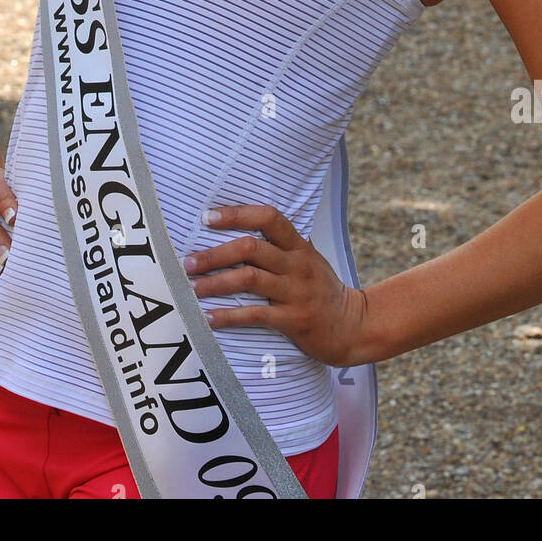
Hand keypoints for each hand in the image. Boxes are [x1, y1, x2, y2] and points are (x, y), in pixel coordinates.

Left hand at [182, 204, 369, 367]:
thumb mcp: (308, 261)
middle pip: (251, 248)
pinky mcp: (294, 320)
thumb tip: (237, 234)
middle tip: (187, 262)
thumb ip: (280, 248)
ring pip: (249, 279)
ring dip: (215, 283)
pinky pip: (256, 315)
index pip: (268, 217)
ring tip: (191, 288)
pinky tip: (209, 318)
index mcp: (299, 247)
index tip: (207, 217)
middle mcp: (297, 265)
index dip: (237, 214)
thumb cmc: (321, 291)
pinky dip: (229, 316)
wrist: (354, 326)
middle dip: (214, 254)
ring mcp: (296, 292)